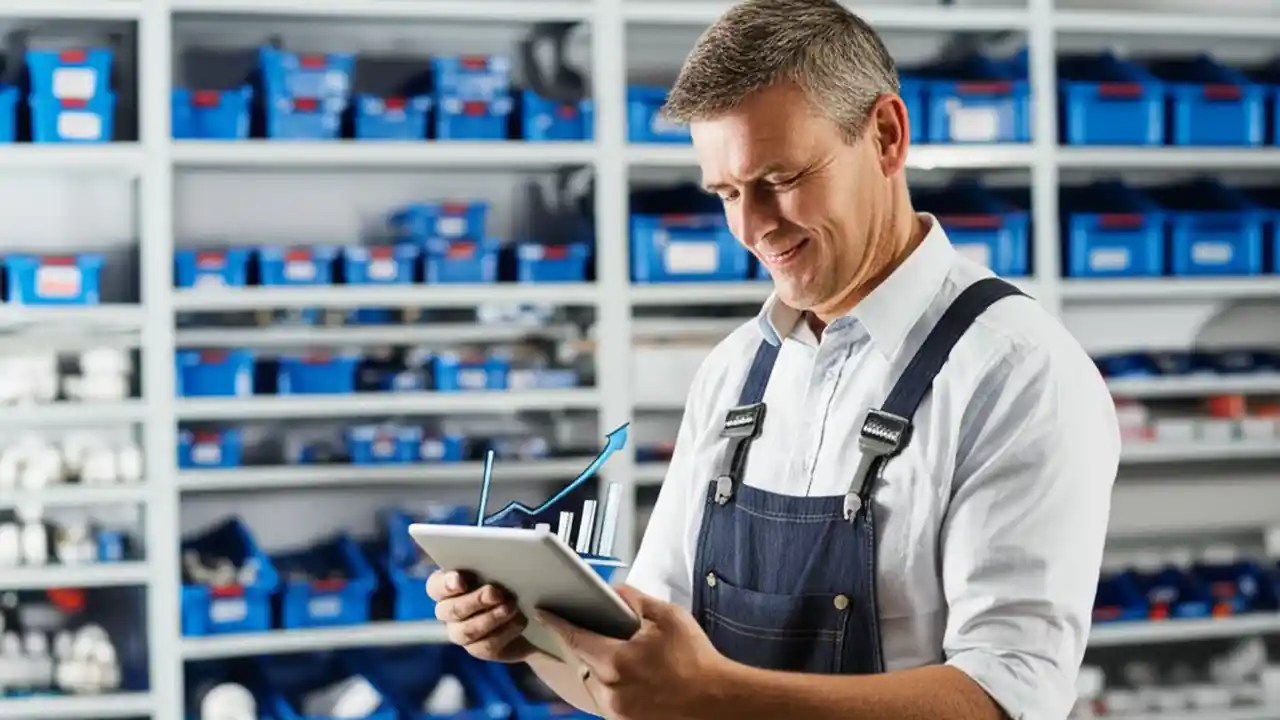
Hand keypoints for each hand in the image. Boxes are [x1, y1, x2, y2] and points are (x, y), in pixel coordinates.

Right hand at [426, 569, 535, 662]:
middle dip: (474, 601)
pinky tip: (519, 620)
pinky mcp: (478, 648)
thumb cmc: (507, 576)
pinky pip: (485, 646)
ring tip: (511, 607)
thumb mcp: (500, 566)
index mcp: (446, 585)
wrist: (527, 608)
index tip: (460, 580)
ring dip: (490, 618)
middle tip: (495, 593)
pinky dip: (505, 632)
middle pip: (450, 610)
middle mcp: (447, 611)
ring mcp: (460, 632)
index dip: (445, 584)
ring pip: (466, 631)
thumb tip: (494, 560)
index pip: (434, 586)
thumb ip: (491, 563)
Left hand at [538, 585, 730, 719]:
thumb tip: (615, 591)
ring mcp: (616, 711)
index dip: (556, 623)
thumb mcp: (670, 618)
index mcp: (617, 660)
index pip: (574, 637)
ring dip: (601, 669)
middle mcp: (611, 689)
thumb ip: (637, 601)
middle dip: (589, 646)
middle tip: (604, 634)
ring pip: (594, 683)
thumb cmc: (697, 661)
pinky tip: (633, 677)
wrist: (718, 702)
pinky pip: (607, 700)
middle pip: (584, 661)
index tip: (543, 611)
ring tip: (626, 659)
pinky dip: (613, 686)